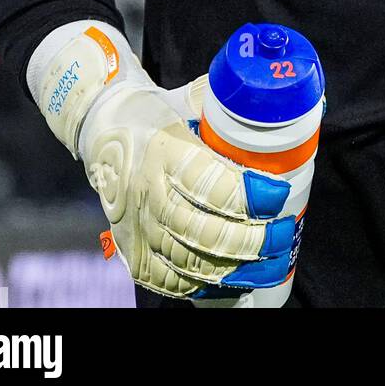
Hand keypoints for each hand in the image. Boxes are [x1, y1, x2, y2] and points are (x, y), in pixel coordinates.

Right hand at [28, 22, 293, 298]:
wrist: (102, 132)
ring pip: (192, 263)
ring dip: (238, 268)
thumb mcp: (189, 100)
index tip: (278, 195)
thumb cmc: (156, 115)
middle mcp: (148, 194)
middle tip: (283, 233)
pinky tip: (233, 278)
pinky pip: (172, 282)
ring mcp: (138, 228)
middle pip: (205, 232)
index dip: (249, 196)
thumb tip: (275, 100)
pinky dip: (205, 285)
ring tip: (271, 262)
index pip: (211, 184)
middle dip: (252, 241)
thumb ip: (229, 104)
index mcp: (165, 152)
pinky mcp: (133, 252)